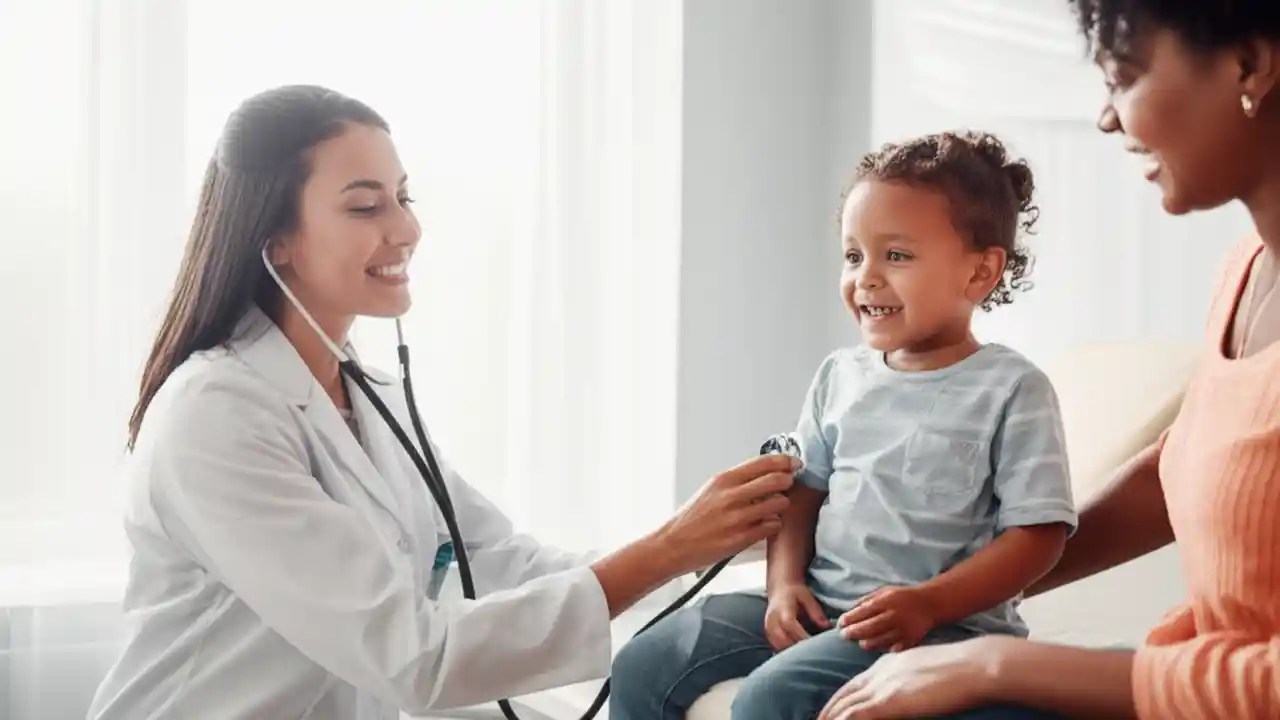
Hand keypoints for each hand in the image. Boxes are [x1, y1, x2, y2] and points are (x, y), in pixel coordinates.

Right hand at [659, 454, 798, 574]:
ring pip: (778, 504)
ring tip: (772, 508)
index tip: (794, 463)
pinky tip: (764, 524)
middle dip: (788, 481)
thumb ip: (738, 482)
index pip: (763, 463)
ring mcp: (737, 518)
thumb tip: (767, 473)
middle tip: (788, 484)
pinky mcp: (741, 539)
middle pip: (776, 480)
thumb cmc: (692, 519)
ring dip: (781, 505)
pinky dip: (773, 524)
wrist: (674, 545)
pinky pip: (772, 526)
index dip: (785, 461)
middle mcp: (731, 496)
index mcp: (723, 480)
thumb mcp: (711, 490)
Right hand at [765, 583, 831, 650]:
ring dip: (793, 652)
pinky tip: (798, 654)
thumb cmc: (795, 592)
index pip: (790, 625)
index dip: (802, 636)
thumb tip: (827, 626)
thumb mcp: (807, 597)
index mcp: (782, 609)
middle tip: (814, 653)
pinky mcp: (768, 634)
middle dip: (799, 648)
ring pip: (779, 646)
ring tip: (807, 655)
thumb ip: (815, 612)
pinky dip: (787, 651)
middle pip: (783, 639)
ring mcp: (768, 628)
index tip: (815, 644)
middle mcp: (772, 620)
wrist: (779, 588)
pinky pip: (776, 647)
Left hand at [818, 637, 1000, 719]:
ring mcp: (883, 687)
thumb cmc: (961, 669)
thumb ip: (910, 680)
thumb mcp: (927, 669)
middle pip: (844, 695)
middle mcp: (880, 673)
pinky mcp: (889, 703)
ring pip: (844, 707)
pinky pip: (855, 716)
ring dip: (829, 718)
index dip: (840, 698)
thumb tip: (909, 693)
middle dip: (828, 710)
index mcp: (889, 664)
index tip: (830, 709)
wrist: (973, 665)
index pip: (855, 684)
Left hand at [838, 585, 936, 651]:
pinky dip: (882, 648)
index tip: (840, 624)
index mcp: (886, 602)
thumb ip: (866, 600)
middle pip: (868, 628)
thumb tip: (849, 610)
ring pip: (877, 642)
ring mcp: (902, 630)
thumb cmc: (902, 597)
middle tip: (844, 636)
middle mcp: (894, 616)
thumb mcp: (884, 592)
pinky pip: (891, 649)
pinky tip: (878, 646)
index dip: (849, 619)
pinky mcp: (909, 641)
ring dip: (865, 643)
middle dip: (852, 633)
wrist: (929, 604)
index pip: (862, 612)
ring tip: (860, 642)